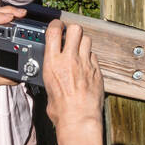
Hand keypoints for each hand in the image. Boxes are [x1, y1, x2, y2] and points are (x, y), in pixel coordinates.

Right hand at [42, 19, 104, 134]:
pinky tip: (87, 66)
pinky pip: (94, 57)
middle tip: (70, 35)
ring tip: (79, 50)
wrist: (79, 120)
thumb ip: (51, 77)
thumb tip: (52, 78)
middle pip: (75, 29)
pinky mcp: (97, 71)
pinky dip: (90, 58)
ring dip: (82, 42)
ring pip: (87, 40)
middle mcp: (70, 59)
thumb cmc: (61, 111)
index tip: (57, 25)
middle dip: (73, 29)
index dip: (56, 24)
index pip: (53, 32)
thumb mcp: (47, 89)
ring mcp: (85, 64)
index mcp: (53, 63)